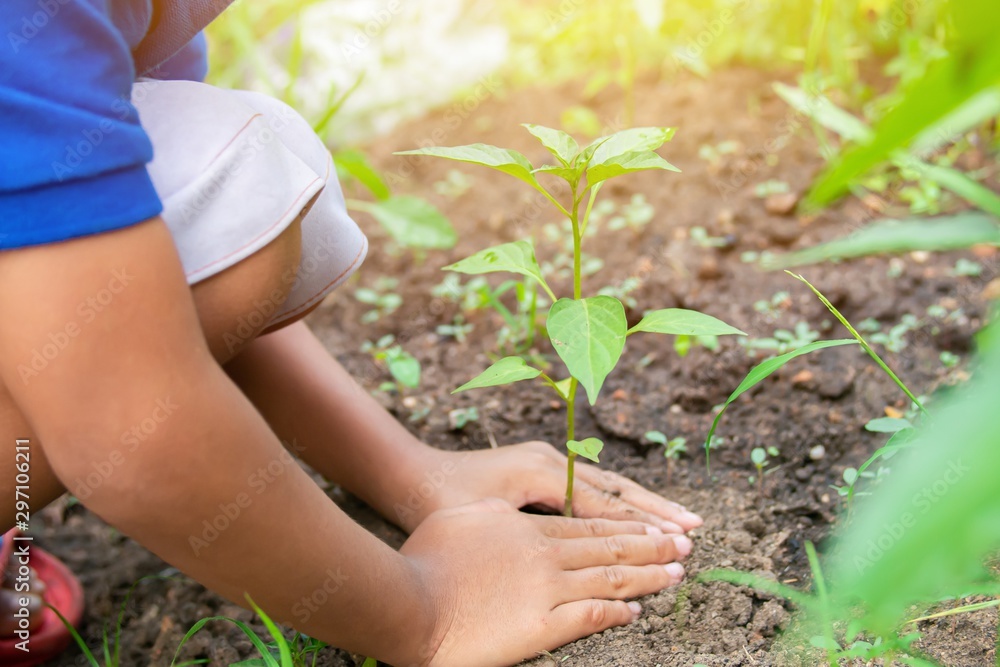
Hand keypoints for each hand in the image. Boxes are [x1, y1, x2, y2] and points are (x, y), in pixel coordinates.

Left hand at [395, 441, 701, 533]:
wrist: (408, 474)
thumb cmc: (440, 500)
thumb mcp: (486, 517)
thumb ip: (533, 528)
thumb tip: (578, 544)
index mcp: (542, 470)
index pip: (601, 504)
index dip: (637, 526)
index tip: (672, 542)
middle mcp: (551, 459)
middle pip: (614, 489)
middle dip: (655, 512)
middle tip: (693, 529)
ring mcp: (547, 460)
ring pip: (606, 485)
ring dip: (643, 504)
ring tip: (679, 519)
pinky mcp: (541, 467)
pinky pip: (589, 486)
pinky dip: (617, 502)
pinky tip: (636, 513)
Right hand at [401, 498, 688, 666]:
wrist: (408, 602)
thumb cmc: (423, 560)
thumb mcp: (460, 520)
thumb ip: (494, 516)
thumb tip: (510, 515)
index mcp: (526, 526)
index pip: (587, 523)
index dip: (625, 526)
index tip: (652, 526)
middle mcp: (544, 553)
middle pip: (608, 547)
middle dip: (650, 546)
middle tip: (684, 544)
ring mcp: (546, 589)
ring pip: (609, 579)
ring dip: (647, 576)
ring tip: (675, 572)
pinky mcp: (541, 625)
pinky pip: (591, 616)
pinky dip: (617, 612)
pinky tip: (635, 611)